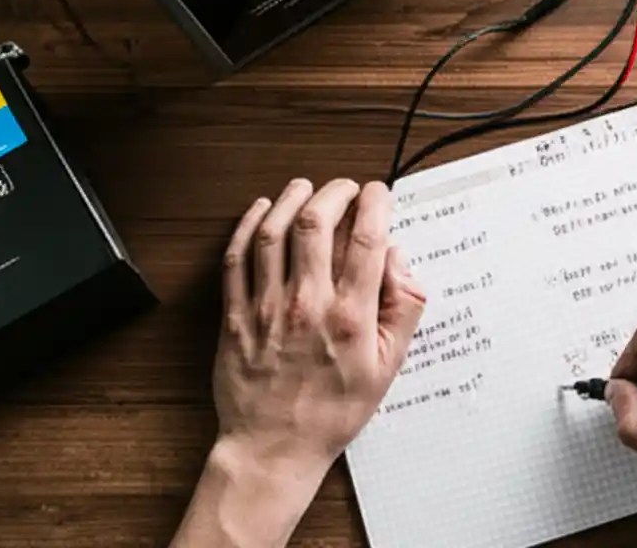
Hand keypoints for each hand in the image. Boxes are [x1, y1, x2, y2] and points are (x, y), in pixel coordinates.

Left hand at [214, 178, 425, 467]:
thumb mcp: (388, 367)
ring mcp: (266, 308)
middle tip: (344, 188)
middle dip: (333, 192)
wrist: (275, 448)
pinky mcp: (234, 316)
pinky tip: (260, 211)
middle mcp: (307, 305)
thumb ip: (402, 308)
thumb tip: (399, 260)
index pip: (366, 240)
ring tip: (304, 188)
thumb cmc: (333, 410)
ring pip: (273, 232)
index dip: (375, 204)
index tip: (378, 194)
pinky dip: (247, 226)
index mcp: (350, 317)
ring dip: (290, 200)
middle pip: (317, 223)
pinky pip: (236, 259)